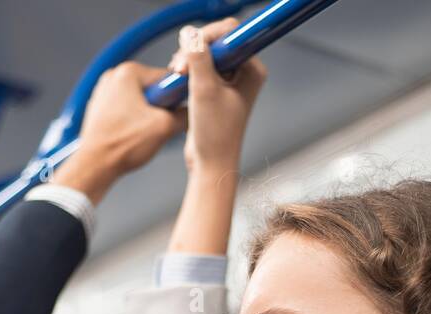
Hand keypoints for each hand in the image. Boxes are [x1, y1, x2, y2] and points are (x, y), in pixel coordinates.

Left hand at [51, 62, 186, 204]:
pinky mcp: (99, 108)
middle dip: (160, 108)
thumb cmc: (122, 145)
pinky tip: (132, 136)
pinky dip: (133, 122)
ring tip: (143, 133)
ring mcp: (104, 92)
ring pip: (140, 100)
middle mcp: (114, 76)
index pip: (167, 77)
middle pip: (153, 89)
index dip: (178, 97)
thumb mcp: (165, 128)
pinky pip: (126, 110)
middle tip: (157, 126)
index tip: (176, 112)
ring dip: (148, 116)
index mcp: (129, 72)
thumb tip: (195, 111)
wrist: (94, 166)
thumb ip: (185, 114)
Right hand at [167, 18, 266, 174]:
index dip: (207, 37)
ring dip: (188, 60)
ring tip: (178, 75)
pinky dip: (187, 70)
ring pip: (205, 54)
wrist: (210, 164)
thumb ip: (197, 58)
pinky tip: (179, 80)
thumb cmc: (215, 135)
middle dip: (195, 50)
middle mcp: (244, 73)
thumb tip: (190, 34)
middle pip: (216, 41)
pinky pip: (199, 68)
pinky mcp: (216, 89)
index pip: (230, 33)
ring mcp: (230, 81)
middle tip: (180, 67)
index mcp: (252, 70)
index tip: (190, 52)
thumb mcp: (204, 90)